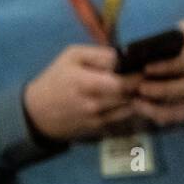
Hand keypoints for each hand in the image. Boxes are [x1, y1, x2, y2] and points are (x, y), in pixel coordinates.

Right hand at [23, 44, 142, 141]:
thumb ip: (99, 54)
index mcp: (84, 82)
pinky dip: (130, 109)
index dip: (136, 76)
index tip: (142, 68)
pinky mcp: (99, 129)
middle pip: (129, 96)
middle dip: (140, 86)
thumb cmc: (57, 78)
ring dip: (137, 98)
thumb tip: (124, 57)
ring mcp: (97, 119)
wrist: (37, 112)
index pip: (121, 82)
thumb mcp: (72, 56)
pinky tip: (129, 99)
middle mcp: (92, 104)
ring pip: (130, 108)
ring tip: (139, 88)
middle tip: (146, 78)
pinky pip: (123, 118)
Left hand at [133, 19, 183, 125]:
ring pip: (181, 106)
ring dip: (157, 106)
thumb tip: (156, 41)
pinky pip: (177, 117)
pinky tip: (142, 107)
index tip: (146, 67)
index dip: (167, 66)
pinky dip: (159, 115)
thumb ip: (179, 31)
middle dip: (161, 89)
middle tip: (139, 87)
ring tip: (136, 100)